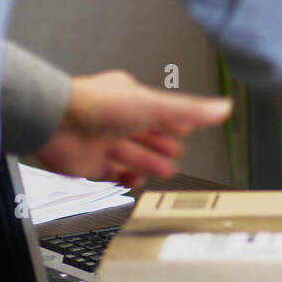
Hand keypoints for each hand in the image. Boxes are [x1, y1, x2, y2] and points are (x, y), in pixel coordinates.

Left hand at [35, 69, 232, 187]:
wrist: (58, 121)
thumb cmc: (99, 106)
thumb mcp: (155, 105)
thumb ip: (189, 110)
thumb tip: (223, 108)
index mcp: (130, 100)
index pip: (157, 112)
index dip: (173, 123)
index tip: (186, 130)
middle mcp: (113, 121)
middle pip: (143, 136)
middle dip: (161, 146)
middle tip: (176, 153)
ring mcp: (98, 143)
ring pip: (127, 156)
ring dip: (147, 163)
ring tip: (163, 171)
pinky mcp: (86, 164)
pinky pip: (108, 176)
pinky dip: (123, 180)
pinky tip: (135, 181)